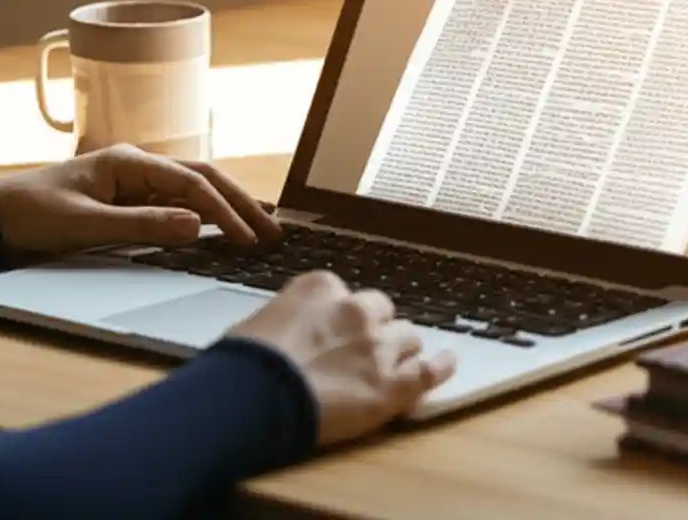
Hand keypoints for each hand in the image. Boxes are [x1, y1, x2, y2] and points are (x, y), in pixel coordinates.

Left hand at [0, 143, 281, 252]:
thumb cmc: (30, 214)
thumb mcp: (84, 224)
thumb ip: (141, 225)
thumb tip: (195, 225)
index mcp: (129, 162)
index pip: (193, 184)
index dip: (224, 211)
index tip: (247, 239)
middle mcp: (139, 166)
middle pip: (205, 179)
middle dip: (242, 204)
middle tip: (273, 232)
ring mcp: (137, 181)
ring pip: (197, 190)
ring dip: (230, 209)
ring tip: (261, 231)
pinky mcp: (132, 199)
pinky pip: (180, 204)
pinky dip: (208, 216)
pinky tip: (225, 230)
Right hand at [229, 271, 457, 445]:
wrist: (251, 398)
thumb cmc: (241, 365)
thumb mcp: (256, 325)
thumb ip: (287, 321)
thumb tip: (282, 335)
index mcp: (320, 287)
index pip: (343, 295)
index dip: (340, 318)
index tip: (332, 333)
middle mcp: (355, 309)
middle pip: (382, 312)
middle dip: (374, 330)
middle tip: (359, 353)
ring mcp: (379, 346)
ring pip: (408, 339)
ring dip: (400, 352)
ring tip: (388, 370)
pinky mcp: (394, 384)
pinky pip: (431, 369)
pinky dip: (440, 366)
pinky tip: (446, 364)